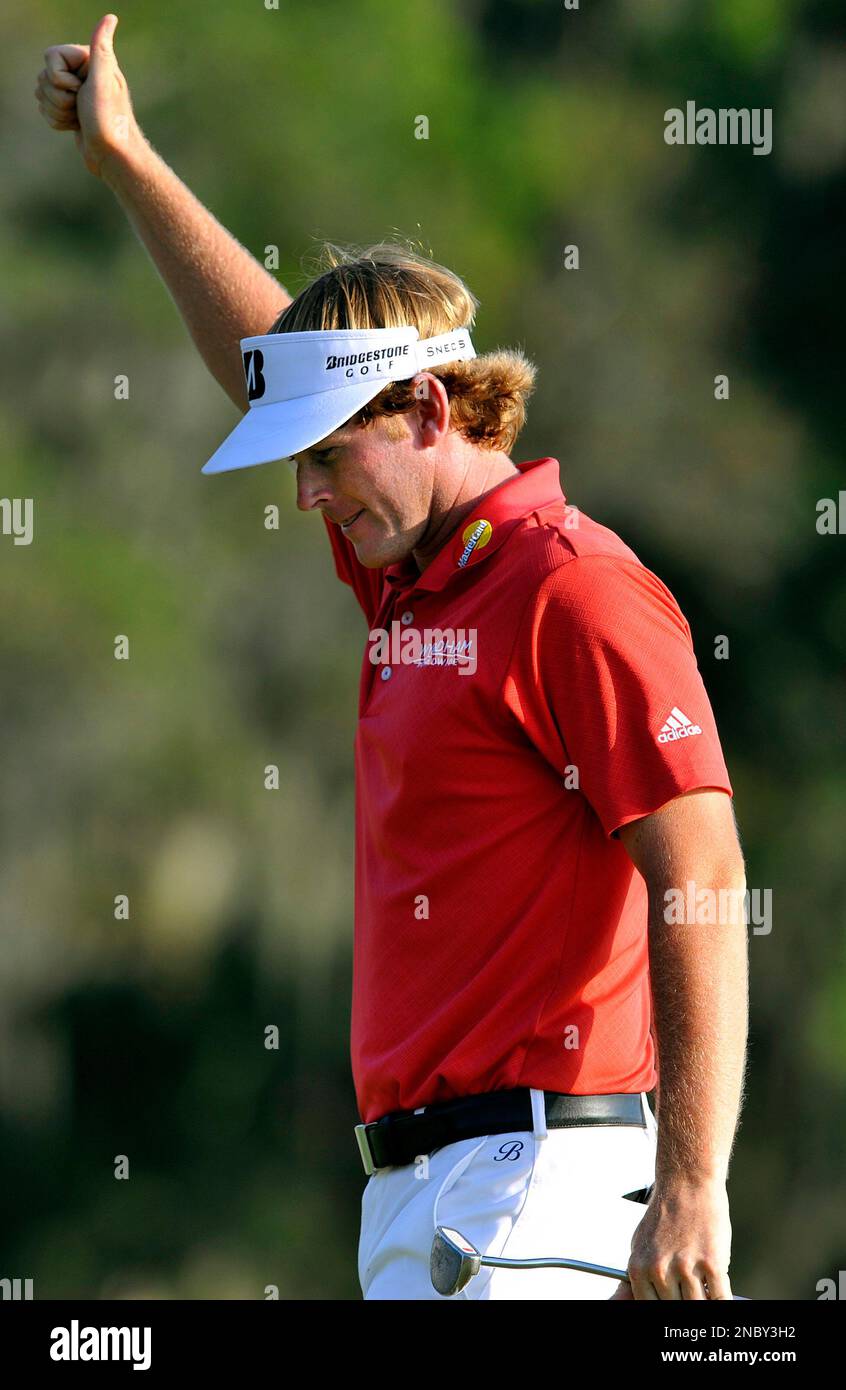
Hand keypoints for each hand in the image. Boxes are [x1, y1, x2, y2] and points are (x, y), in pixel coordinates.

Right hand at [35, 14, 137, 178]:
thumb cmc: (109, 120)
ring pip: (42, 94)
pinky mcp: (69, 109)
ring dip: (57, 111)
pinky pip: (46, 109)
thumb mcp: (103, 81)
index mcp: (89, 60)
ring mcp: (74, 91)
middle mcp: (81, 73)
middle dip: (58, 98)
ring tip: (79, 118)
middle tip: (81, 107)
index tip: (81, 90)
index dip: (59, 78)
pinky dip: (57, 121)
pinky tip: (75, 126)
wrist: (111, 157)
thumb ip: (101, 48)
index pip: (50, 57)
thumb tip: (111, 18)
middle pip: (43, 77)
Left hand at [610, 1177, 732, 1298]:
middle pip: (675, 1308)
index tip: (675, 1302)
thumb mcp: (641, 1244)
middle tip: (690, 1291)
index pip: (650, 1307)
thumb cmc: (666, 1214)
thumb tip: (631, 1300)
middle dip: (685, 1301)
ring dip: (704, 1300)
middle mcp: (659, 1270)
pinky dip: (722, 1300)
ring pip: (697, 1306)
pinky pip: (720, 1299)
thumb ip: (642, 1276)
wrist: (688, 1183)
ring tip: (704, 1287)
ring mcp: (686, 1268)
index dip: (665, 1307)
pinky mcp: (711, 1264)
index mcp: (639, 1268)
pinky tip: (719, 1291)